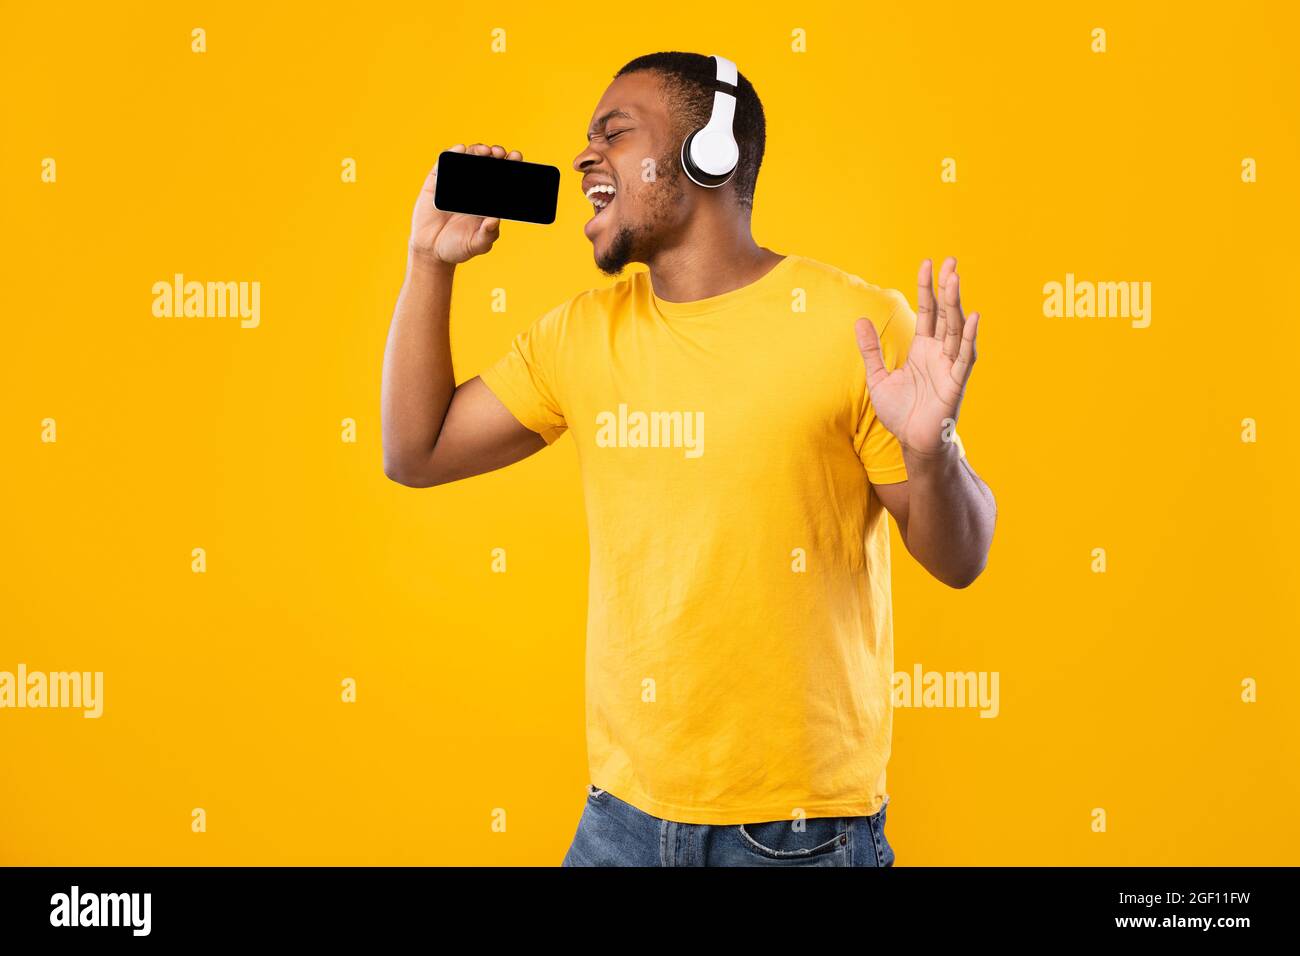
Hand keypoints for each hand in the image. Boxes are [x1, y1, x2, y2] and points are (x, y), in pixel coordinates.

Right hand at [409, 143, 521, 265]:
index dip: (511, 165)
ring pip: (468, 158)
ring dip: (477, 150)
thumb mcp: (477, 244)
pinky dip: (452, 153)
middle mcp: (474, 187)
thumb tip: (495, 219)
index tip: (516, 157)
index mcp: (489, 199)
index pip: (503, 177)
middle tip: (499, 154)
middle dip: (495, 154)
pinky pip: (444, 163)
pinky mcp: (437, 181)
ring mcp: (455, 182)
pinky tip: (460, 149)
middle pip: (487, 163)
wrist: (431, 251)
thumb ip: (488, 234)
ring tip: (484, 151)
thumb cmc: (458, 247)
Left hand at [854, 257, 979, 457]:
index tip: (928, 264)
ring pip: (955, 329)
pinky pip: (964, 357)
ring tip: (955, 279)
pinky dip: (969, 337)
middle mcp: (939, 353)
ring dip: (956, 304)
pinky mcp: (955, 383)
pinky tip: (972, 317)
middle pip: (945, 314)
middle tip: (951, 261)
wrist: (912, 443)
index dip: (927, 288)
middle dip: (947, 287)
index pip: (927, 312)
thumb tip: (859, 320)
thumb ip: (870, 350)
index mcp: (922, 349)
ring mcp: (949, 366)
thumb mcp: (877, 378)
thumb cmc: (900, 413)